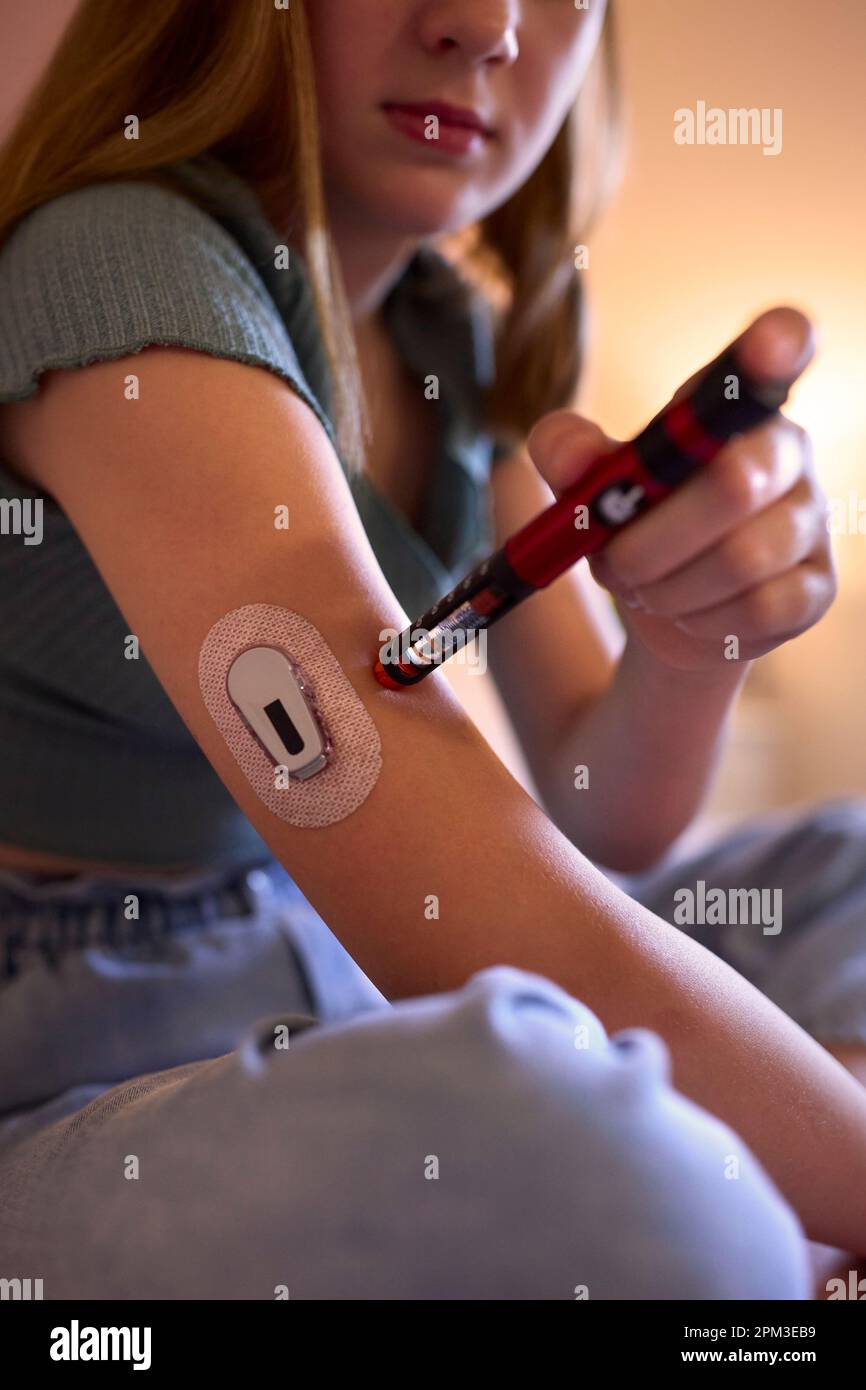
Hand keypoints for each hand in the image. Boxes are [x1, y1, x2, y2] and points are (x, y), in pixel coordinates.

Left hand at [526, 308, 836, 673]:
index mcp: (730, 406)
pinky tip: (686, 613)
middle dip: (651, 540)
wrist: (667, 608)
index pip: (781, 347)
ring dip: (668, 588)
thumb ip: (569, 454)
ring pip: (742, 559)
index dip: (780, 342)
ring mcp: (811, 519)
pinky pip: (760, 609)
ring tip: (644, 588)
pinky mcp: (816, 587)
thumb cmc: (637, 525)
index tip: (768, 343)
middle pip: (736, 483)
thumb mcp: (592, 484)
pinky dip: (700, 620)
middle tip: (617, 561)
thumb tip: (570, 459)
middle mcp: (787, 450)